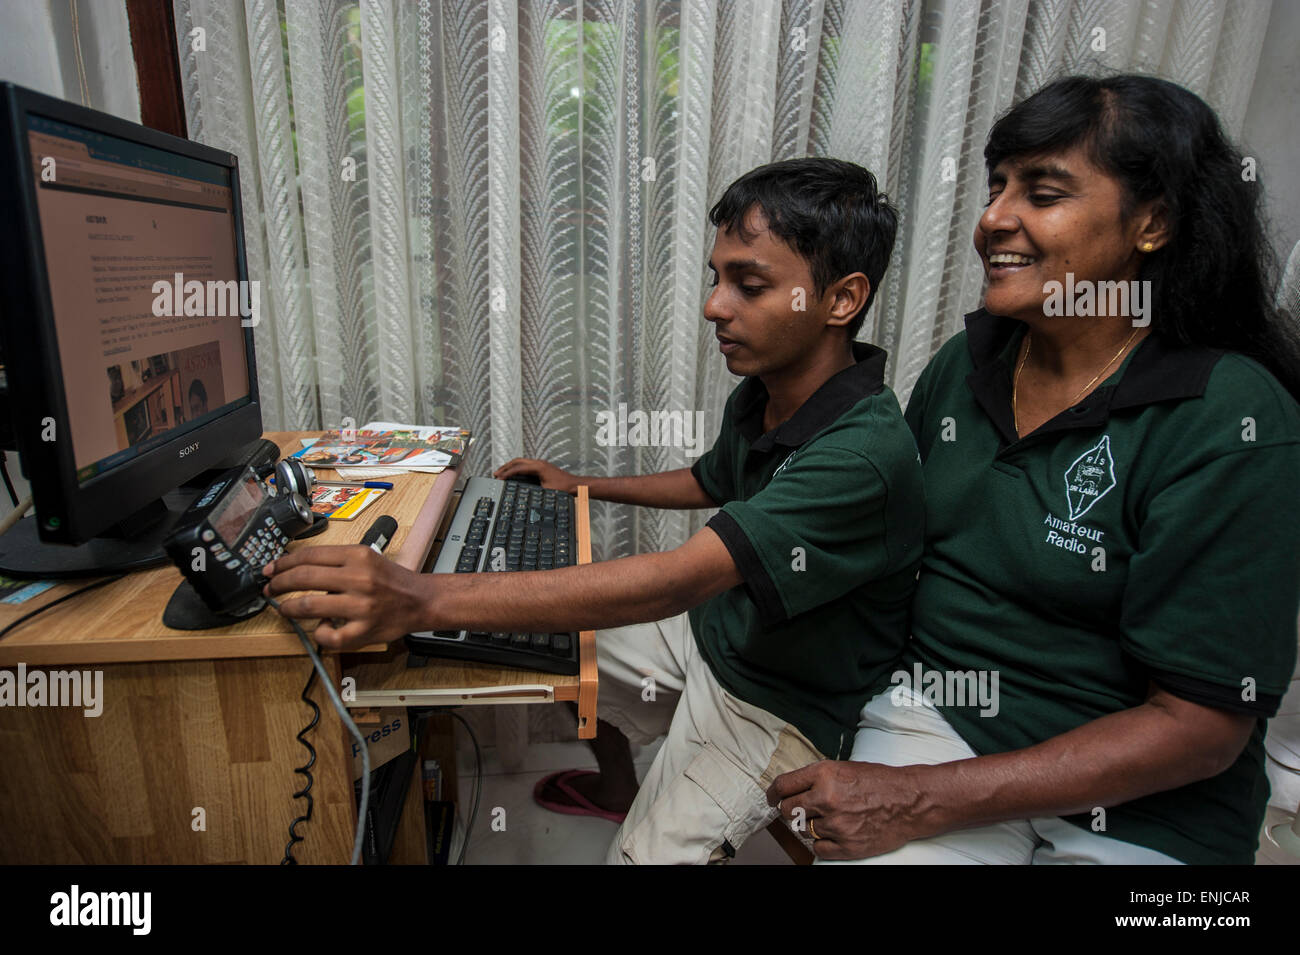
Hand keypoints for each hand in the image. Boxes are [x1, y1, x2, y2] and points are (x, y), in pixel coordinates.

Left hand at [262, 545, 436, 649]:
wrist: (420, 600)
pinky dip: (319, 634)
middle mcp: (358, 578)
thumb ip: (336, 561)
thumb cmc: (391, 581)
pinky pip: (330, 636)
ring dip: (289, 608)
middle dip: (279, 584)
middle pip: (303, 577)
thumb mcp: (366, 557)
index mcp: (357, 556)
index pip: (309, 555)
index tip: (271, 569)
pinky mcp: (364, 629)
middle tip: (270, 588)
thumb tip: (298, 568)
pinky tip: (321, 629)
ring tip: (284, 608)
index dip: (283, 563)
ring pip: (310, 606)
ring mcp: (361, 605)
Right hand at [493, 457, 576, 492]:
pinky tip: (514, 475)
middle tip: (496, 474)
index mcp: (538, 467)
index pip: (518, 468)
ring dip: (511, 467)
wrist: (575, 485)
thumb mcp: (546, 492)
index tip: (499, 478)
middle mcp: (539, 463)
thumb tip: (521, 494)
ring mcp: (540, 464)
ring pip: (521, 462)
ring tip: (501, 473)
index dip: (507, 473)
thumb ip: (533, 490)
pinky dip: (517, 469)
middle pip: (517, 461)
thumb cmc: (564, 488)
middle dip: (506, 467)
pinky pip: (526, 465)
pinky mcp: (542, 468)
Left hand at [767, 759, 931, 860]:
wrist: (909, 801)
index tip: (771, 797)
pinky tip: (834, 833)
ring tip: (828, 818)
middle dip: (788, 810)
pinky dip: (822, 842)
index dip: (772, 793)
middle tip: (797, 809)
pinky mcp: (847, 845)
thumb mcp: (844, 768)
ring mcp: (836, 824)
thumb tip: (791, 788)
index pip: (782, 786)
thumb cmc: (880, 781)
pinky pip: (818, 848)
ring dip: (809, 825)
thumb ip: (817, 778)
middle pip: (786, 810)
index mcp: (824, 774)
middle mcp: (826, 799)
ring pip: (801, 830)